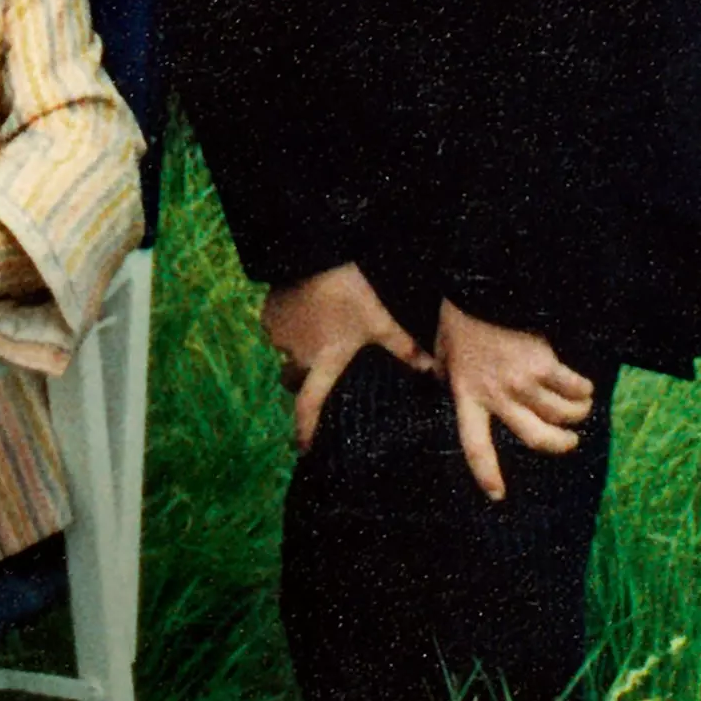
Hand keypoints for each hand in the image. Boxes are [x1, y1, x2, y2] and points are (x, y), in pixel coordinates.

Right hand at [263, 263, 435, 450]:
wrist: (315, 252)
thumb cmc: (351, 291)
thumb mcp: (383, 321)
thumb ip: (405, 348)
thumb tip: (431, 371)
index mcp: (322, 363)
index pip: (308, 406)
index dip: (305, 430)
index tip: (303, 448)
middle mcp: (295, 355)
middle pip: (291, 381)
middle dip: (300, 382)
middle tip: (314, 374)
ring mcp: (278, 334)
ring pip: (285, 352)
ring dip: (296, 349)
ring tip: (313, 332)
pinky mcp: (269, 312)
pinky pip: (275, 328)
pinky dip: (288, 326)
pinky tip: (303, 311)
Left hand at [434, 299, 595, 501]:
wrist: (479, 287)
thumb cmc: (460, 319)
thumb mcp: (442, 351)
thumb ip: (443, 373)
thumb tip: (436, 380)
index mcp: (466, 395)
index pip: (474, 445)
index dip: (486, 473)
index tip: (497, 495)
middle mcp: (496, 396)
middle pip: (536, 439)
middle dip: (559, 446)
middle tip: (568, 441)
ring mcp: (521, 382)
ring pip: (561, 415)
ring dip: (576, 415)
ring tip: (580, 410)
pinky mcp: (543, 364)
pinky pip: (573, 388)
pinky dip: (583, 391)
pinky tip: (584, 387)